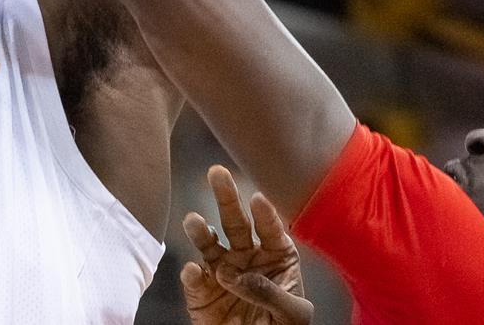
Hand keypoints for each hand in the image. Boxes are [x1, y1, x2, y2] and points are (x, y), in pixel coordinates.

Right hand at [180, 166, 312, 324]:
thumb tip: (238, 275)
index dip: (265, 215)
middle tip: (217, 172)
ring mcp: (221, 272)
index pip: (271, 231)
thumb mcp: (292, 316)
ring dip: (200, 231)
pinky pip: (193, 280)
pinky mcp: (200, 291)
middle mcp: (247, 258)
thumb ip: (271, 293)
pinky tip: (192, 270)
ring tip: (193, 220)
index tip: (257, 199)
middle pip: (235, 223)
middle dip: (226, 198)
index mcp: (276, 258)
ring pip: (209, 244)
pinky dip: (191, 275)